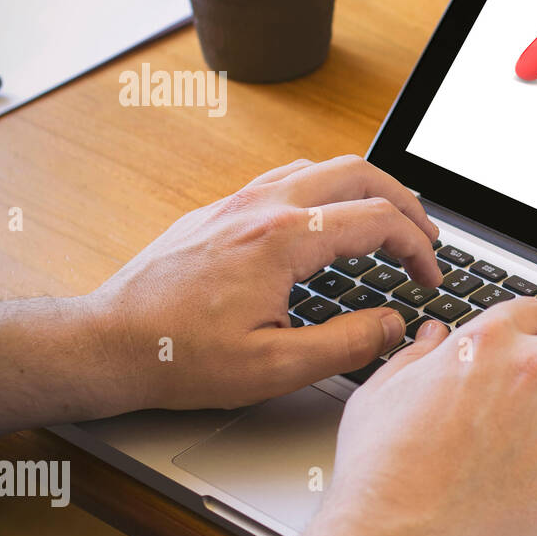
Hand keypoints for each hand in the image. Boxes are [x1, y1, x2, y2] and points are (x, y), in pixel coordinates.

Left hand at [84, 155, 442, 413]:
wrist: (108, 342)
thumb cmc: (180, 356)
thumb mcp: (274, 368)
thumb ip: (346, 344)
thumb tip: (392, 325)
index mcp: (283, 239)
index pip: (378, 221)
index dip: (418, 249)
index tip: (429, 278)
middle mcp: (263, 206)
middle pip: (359, 173)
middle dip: (405, 203)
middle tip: (426, 238)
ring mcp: (240, 201)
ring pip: (324, 167)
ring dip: (368, 190)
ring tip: (390, 224)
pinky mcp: (222, 209)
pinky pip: (291, 177)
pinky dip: (330, 190)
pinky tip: (332, 220)